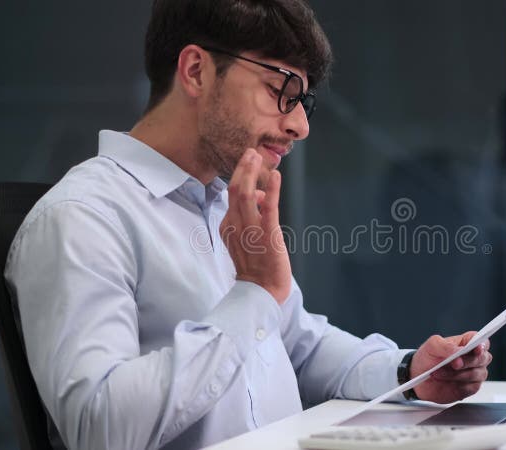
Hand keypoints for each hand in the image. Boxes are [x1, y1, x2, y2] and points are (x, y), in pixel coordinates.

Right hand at [220, 149, 291, 302]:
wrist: (261, 292)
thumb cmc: (256, 265)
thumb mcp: (247, 236)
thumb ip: (251, 214)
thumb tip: (260, 195)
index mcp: (229, 225)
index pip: (232, 195)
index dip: (241, 175)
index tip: (248, 161)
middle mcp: (236, 225)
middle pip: (235, 190)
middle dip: (242, 168)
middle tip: (250, 151)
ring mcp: (250, 230)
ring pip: (246, 195)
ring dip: (251, 173)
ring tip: (257, 156)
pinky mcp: (267, 235)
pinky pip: (268, 209)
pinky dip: (271, 191)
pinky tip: (276, 176)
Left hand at [410, 332, 491, 403]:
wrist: (419, 378)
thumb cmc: (428, 358)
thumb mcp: (432, 346)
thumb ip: (446, 346)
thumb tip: (459, 351)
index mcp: (467, 343)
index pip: (481, 340)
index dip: (482, 344)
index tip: (477, 348)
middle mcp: (473, 358)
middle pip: (483, 358)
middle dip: (468, 361)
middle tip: (453, 363)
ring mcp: (474, 373)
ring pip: (477, 374)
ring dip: (457, 374)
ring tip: (439, 372)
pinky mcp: (470, 388)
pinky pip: (472, 387)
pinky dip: (458, 385)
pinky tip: (446, 381)